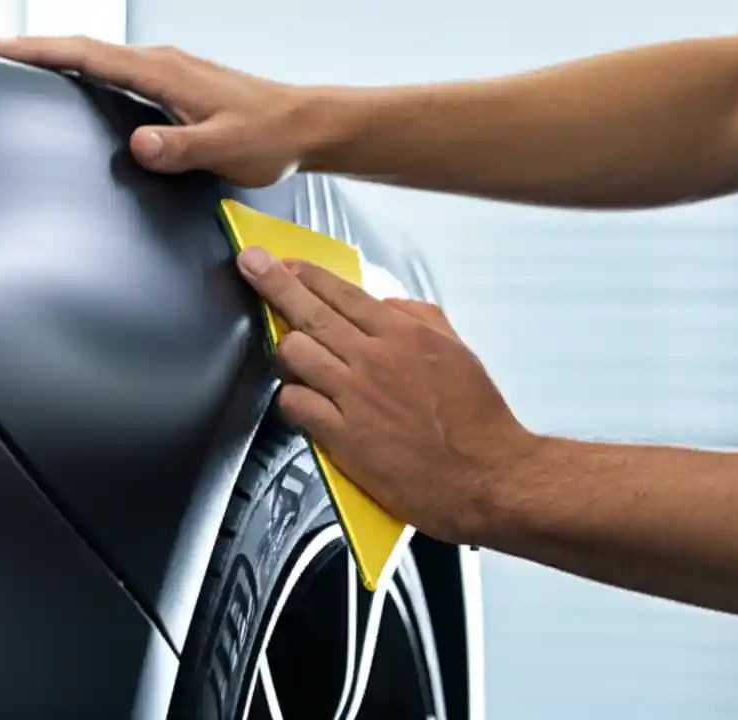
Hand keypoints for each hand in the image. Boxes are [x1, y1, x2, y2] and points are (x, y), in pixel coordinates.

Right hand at [0, 36, 312, 185]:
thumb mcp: (225, 148)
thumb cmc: (269, 137)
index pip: (92, 57)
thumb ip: (181, 148)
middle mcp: (165, 64)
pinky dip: (95, 72)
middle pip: (91, 50)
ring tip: (32, 67)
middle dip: (44, 50)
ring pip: (106, 59)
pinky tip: (87, 86)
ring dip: (67, 59)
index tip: (5, 49)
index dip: (45, 52)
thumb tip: (140, 144)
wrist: (304, 126)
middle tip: (3, 53)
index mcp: (166, 74)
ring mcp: (172, 71)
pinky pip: (124, 72)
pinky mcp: (179, 84)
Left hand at [235, 246, 534, 543]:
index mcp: (402, 333)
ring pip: (293, 353)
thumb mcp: (456, 350)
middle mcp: (373, 358)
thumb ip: (418, 318)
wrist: (486, 475)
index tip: (283, 263)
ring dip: (284, 349)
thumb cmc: (475, 419)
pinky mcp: (342, 436)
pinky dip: (291, 397)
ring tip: (287, 352)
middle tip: (251, 265)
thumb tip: (383, 303)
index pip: (340, 291)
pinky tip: (299, 398)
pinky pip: (295, 404)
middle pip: (308, 311)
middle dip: (272, 283)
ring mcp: (354, 396)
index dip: (305, 273)